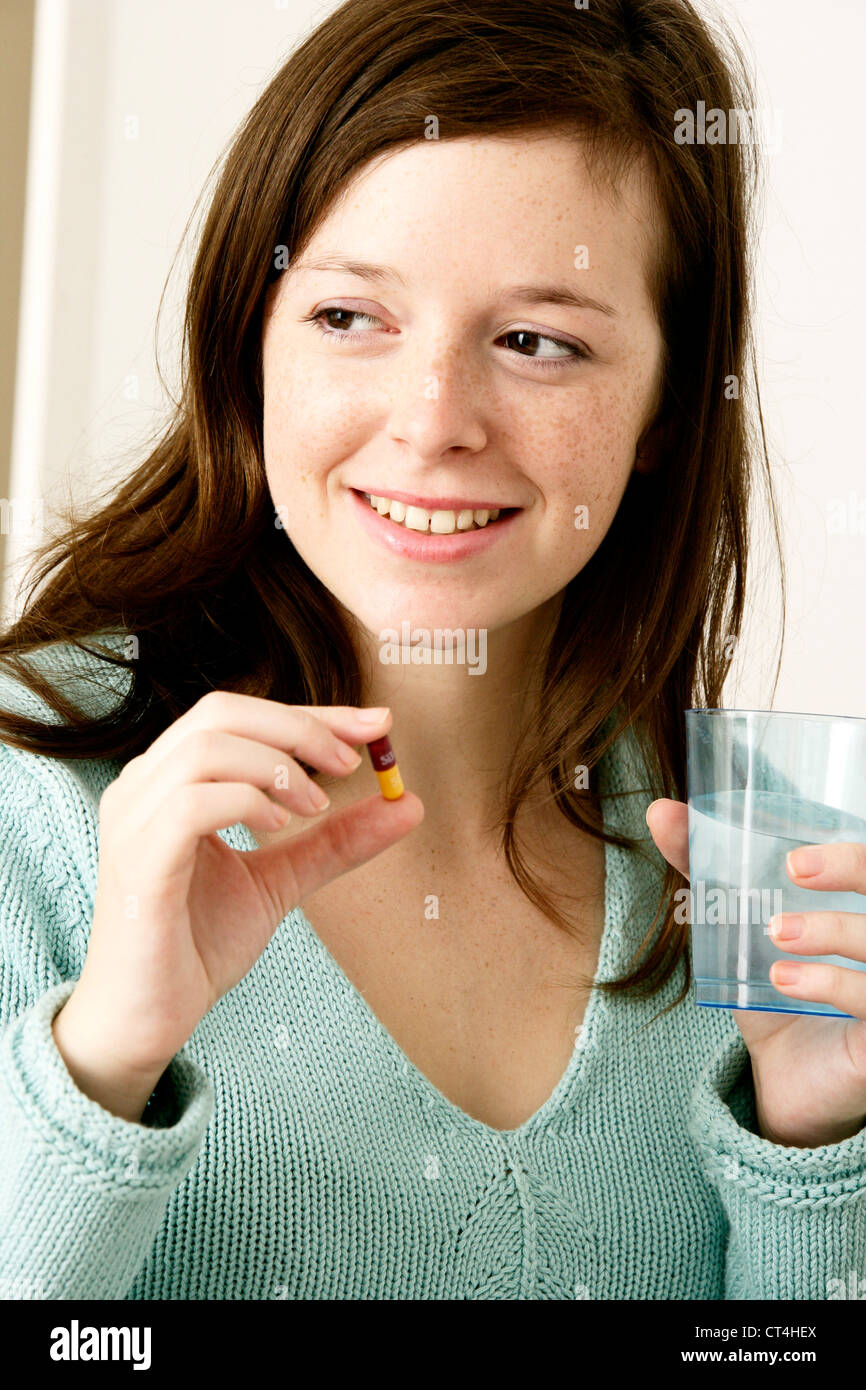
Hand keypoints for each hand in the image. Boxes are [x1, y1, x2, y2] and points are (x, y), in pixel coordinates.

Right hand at [59, 695, 423, 1081]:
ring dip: (276, 765)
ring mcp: (133, 821)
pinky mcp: (137, 862)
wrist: (146, 1020)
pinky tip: (280, 827)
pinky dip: (246, 801)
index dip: (312, 714)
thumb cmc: (197, 945)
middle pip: (221, 712)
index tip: (376, 724)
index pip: (241, 717)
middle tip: (353, 762)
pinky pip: (190, 804)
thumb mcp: (280, 880)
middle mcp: (143, 787)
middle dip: (299, 727)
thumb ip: (334, 841)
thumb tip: (408, 804)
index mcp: (170, 781)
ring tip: (317, 806)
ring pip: (205, 748)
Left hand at [646, 798, 865, 1147]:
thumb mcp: (739, 927)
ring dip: (834, 929)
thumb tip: (659, 811)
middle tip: (794, 868)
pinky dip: (830, 983)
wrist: (790, 1082)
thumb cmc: (780, 991)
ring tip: (776, 932)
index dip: (849, 854)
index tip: (793, 856)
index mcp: (864, 905)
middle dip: (853, 867)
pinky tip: (784, 980)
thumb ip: (706, 870)